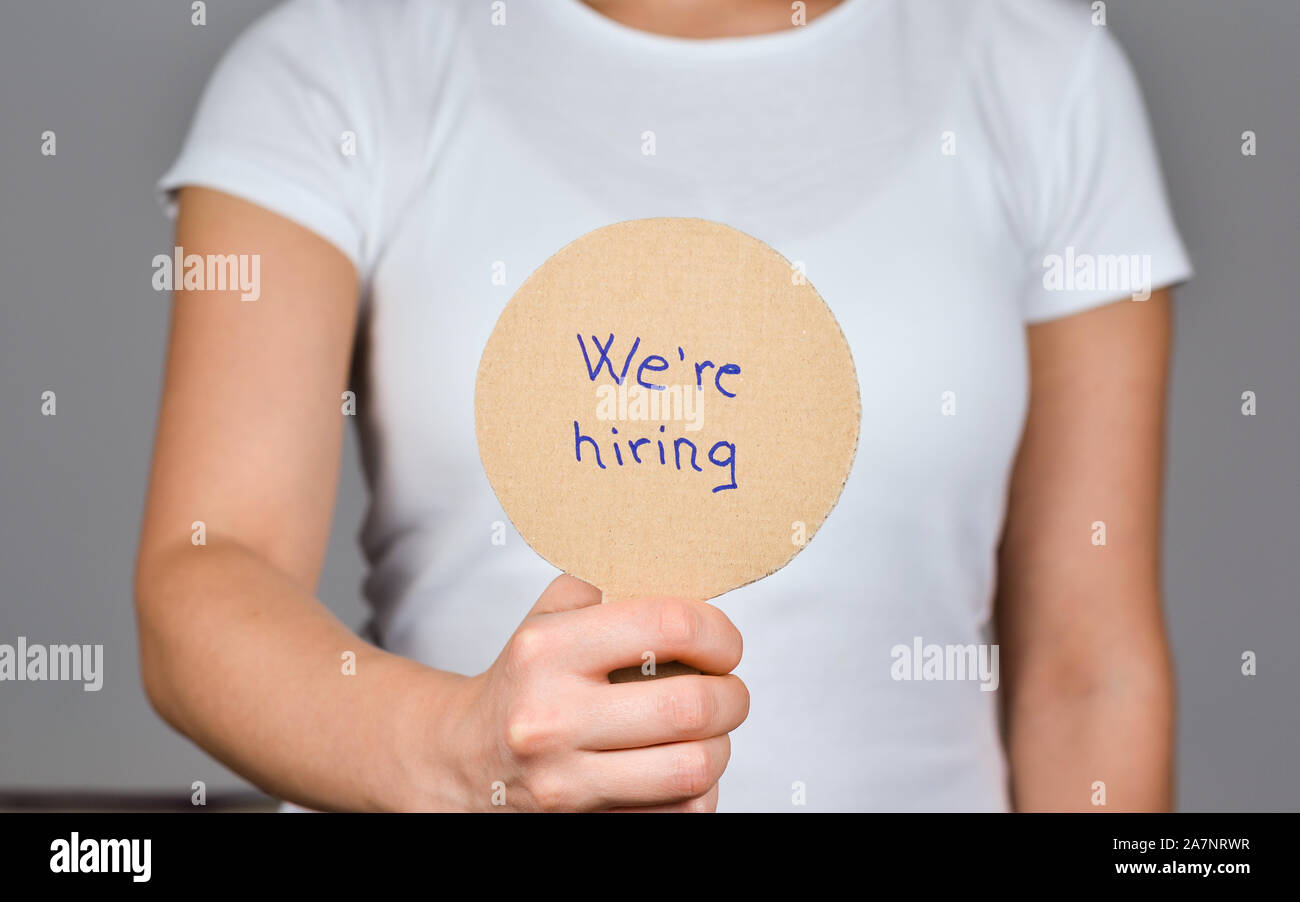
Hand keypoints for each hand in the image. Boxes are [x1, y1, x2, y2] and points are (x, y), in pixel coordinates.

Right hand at [440, 575, 748, 810]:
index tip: (724, 645)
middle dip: (732, 696)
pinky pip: (679, 813)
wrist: (465, 759)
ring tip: (707, 731)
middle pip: (692, 706)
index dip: (719, 633)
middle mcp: (550, 717)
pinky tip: (680, 767)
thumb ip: (610, 583)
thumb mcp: (548, 615)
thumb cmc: (526, 678)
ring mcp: (564, 782)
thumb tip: (690, 577)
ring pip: (694, 768)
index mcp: (546, 650)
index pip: (668, 626)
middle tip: (727, 690)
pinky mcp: (580, 825)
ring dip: (720, 746)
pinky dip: (698, 791)